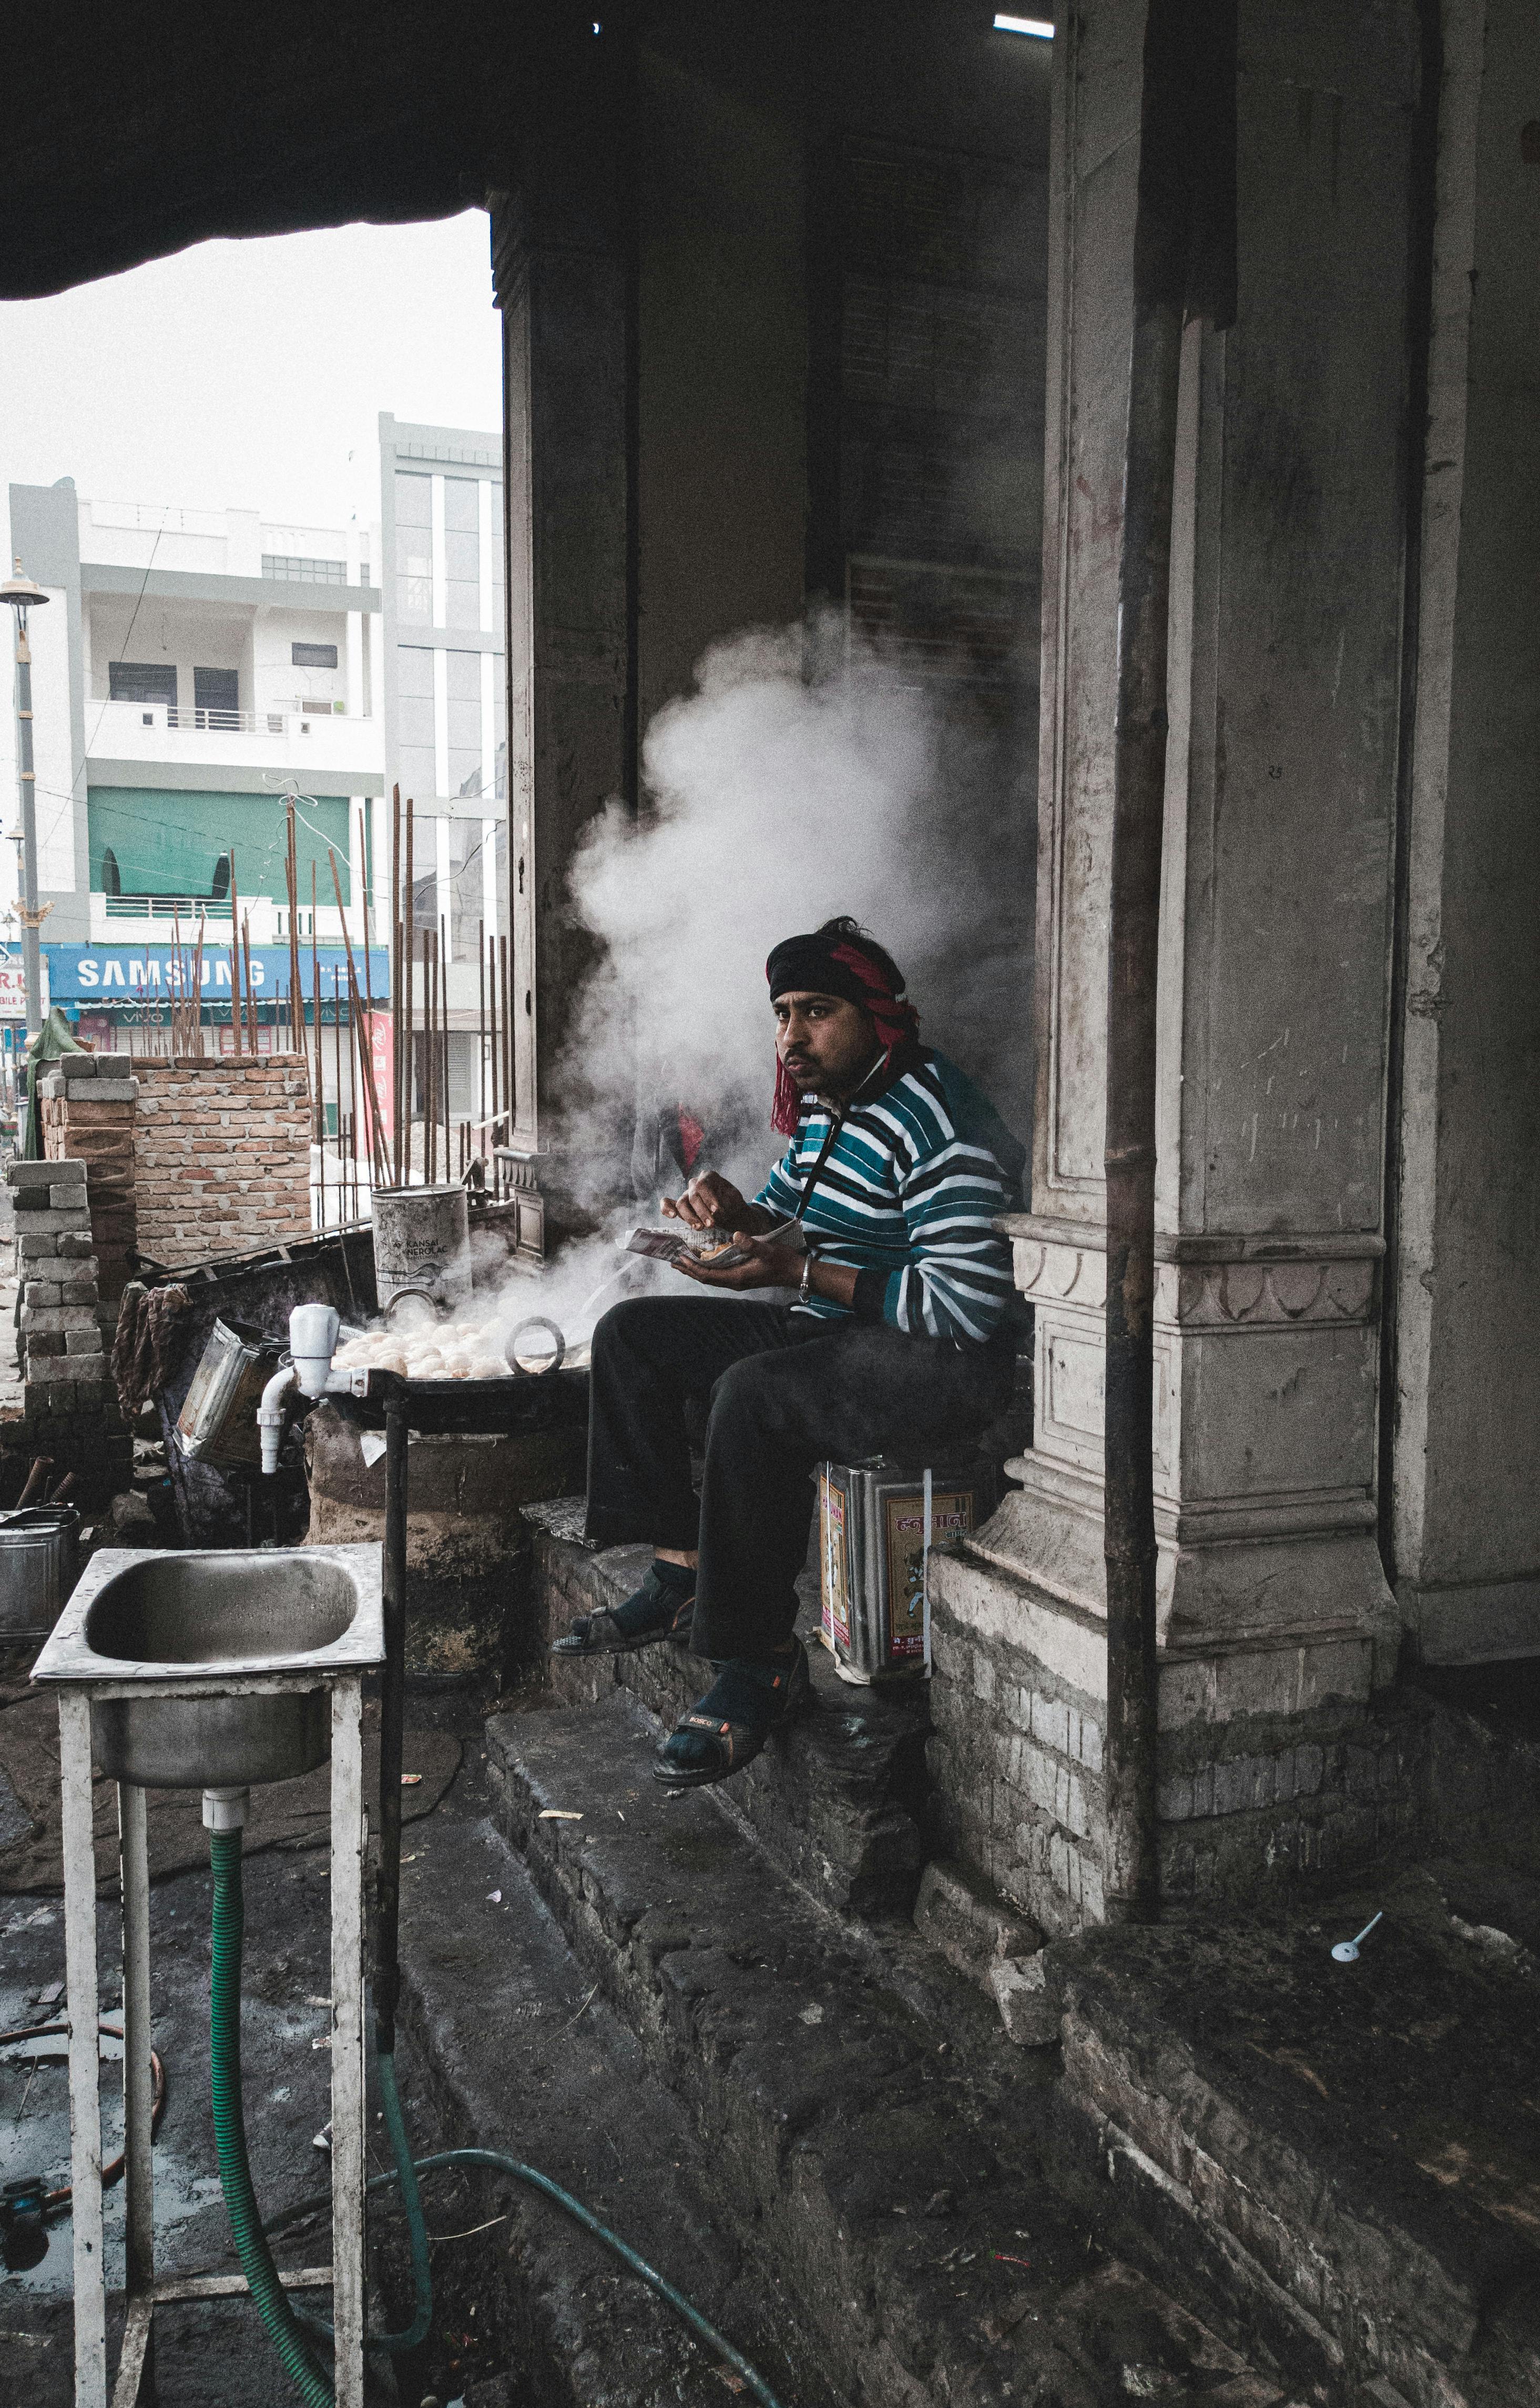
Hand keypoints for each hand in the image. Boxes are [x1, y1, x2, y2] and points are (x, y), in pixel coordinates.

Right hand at [662, 1171, 754, 1231]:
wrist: (730, 1212)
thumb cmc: (732, 1204)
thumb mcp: (735, 1201)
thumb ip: (727, 1202)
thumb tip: (715, 1210)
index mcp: (709, 1177)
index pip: (703, 1184)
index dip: (708, 1197)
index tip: (716, 1210)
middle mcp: (695, 1183)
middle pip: (693, 1196)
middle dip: (702, 1212)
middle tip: (712, 1224)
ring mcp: (686, 1194)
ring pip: (681, 1203)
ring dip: (690, 1217)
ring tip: (700, 1227)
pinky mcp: (680, 1205)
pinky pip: (667, 1203)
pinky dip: (666, 1208)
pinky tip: (672, 1215)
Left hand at [673, 1237, 803, 1290]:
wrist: (797, 1272)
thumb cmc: (783, 1261)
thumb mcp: (768, 1250)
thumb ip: (752, 1244)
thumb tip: (736, 1235)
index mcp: (738, 1276)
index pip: (708, 1274)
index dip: (691, 1267)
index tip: (678, 1258)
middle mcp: (735, 1281)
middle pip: (706, 1277)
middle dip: (689, 1269)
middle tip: (672, 1260)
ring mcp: (739, 1280)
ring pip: (712, 1276)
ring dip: (696, 1269)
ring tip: (683, 1261)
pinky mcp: (743, 1276)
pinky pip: (720, 1274)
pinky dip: (708, 1268)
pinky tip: (705, 1261)